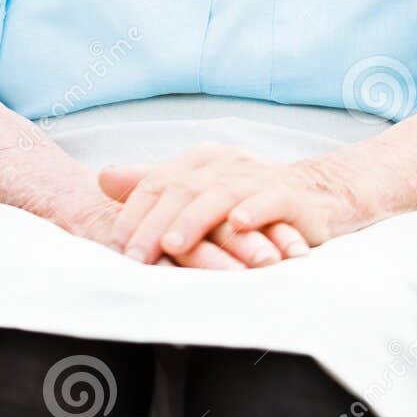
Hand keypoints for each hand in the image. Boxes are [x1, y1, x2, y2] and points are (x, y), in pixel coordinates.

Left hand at [98, 142, 353, 265]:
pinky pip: (271, 200)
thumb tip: (102, 177)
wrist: (314, 194)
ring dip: (196, 219)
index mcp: (200, 161)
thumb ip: (151, 184)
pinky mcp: (290, 196)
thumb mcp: (196, 189)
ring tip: (175, 243)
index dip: (135, 211)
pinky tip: (239, 224)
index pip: (158, 182)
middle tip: (135, 254)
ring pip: (221, 194)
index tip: (116, 243)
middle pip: (184, 190)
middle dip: (156, 223)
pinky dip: (254, 210)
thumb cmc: (246, 198)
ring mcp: (258, 178)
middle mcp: (226, 164)